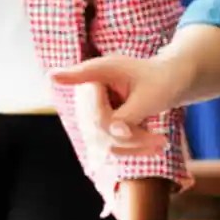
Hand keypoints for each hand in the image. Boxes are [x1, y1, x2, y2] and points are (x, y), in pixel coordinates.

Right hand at [54, 56, 188, 156]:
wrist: (167, 82)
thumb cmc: (160, 82)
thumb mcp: (149, 97)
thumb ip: (128, 115)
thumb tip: (112, 135)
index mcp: (101, 70)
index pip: (87, 83)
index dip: (69, 78)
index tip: (52, 75)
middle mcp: (89, 88)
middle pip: (96, 123)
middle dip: (129, 139)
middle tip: (161, 141)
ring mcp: (89, 107)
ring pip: (101, 139)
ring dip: (133, 147)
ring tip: (160, 143)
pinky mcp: (96, 124)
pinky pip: (106, 144)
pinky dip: (130, 149)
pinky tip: (152, 147)